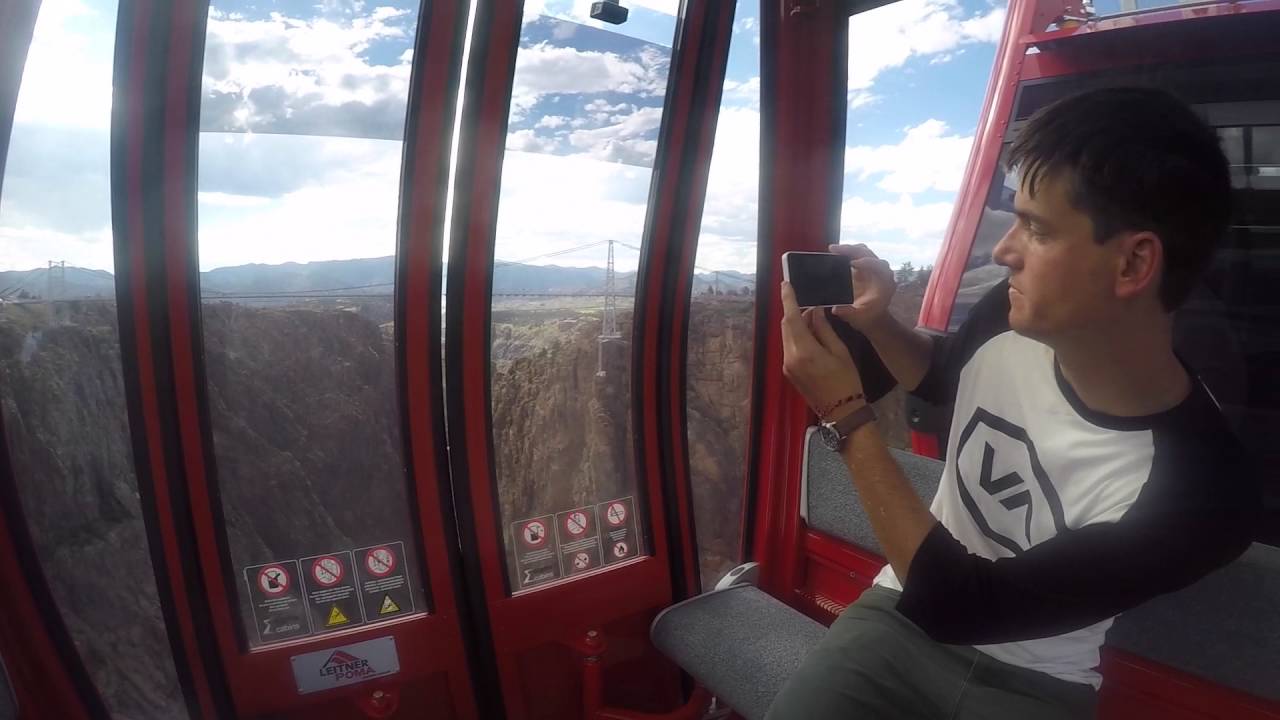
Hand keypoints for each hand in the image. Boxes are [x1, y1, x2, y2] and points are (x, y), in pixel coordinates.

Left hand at [780, 281, 863, 415]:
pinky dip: (798, 336)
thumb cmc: (846, 381)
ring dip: (797, 324)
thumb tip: (815, 312)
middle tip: (811, 303)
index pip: (792, 318)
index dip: (788, 299)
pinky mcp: (789, 371)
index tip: (786, 284)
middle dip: (794, 311)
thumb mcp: (839, 351)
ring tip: (815, 318)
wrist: (841, 412)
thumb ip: (824, 329)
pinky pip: (790, 347)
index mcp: (804, 351)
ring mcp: (788, 366)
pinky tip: (812, 335)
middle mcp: (790, 357)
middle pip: (786, 326)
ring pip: (787, 336)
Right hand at [827, 244, 894, 331]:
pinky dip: (847, 252)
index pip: (879, 266)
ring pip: (863, 251)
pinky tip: (835, 253)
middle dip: (852, 250)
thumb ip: (848, 313)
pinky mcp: (864, 266)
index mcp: (885, 283)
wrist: (872, 317)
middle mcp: (881, 272)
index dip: (866, 263)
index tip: (851, 263)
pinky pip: (857, 254)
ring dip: (849, 249)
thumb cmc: (867, 317)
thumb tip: (836, 308)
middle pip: (869, 254)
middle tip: (834, 250)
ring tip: (833, 250)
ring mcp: (873, 267)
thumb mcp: (858, 318)